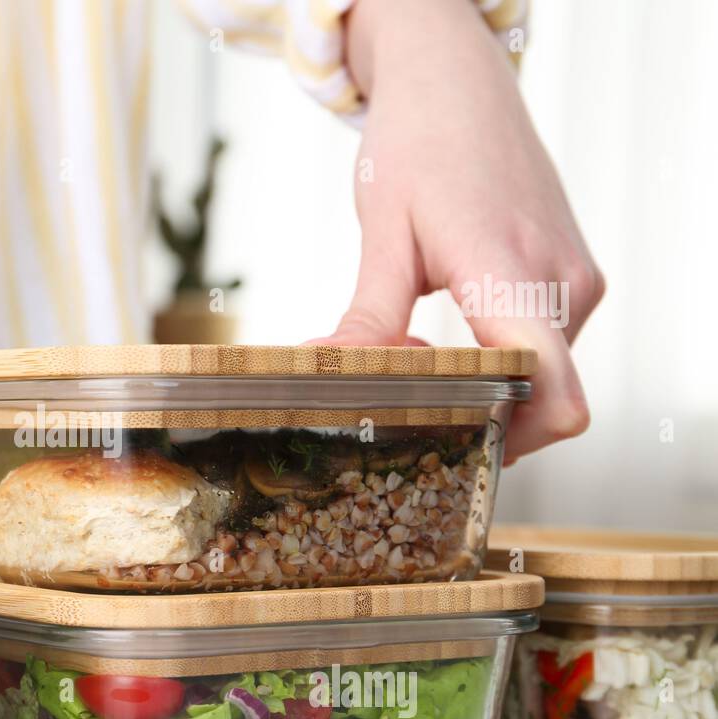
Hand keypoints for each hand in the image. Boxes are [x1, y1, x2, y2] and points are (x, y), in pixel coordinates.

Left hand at [321, 0, 604, 462]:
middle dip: (473, 415)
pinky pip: (542, 348)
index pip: (552, 391)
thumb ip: (369, 318)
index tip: (443, 446)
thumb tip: (328, 375)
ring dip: (480, 385)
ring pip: (542, 377)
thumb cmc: (419, 146)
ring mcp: (575, 282)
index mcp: (510, 272)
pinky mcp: (571, 280)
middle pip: (543, 399)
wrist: (457, 85)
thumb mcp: (382, 235)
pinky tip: (439, 332)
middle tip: (397, 392)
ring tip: (409, 348)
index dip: (509, 443)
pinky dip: (494, 360)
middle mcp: (562, 284)